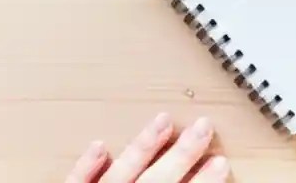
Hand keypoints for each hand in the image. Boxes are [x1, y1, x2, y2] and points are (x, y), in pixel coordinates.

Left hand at [64, 113, 229, 182]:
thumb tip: (191, 180)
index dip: (204, 180)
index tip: (220, 162)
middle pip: (157, 180)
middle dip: (182, 154)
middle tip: (203, 128)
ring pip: (121, 173)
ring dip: (144, 146)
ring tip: (162, 119)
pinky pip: (75, 182)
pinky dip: (87, 165)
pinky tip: (98, 145)